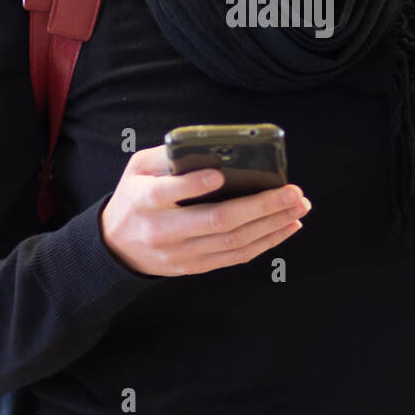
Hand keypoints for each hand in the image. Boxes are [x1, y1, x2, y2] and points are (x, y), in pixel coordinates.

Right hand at [99, 144, 309, 277]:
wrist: (116, 247)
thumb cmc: (134, 197)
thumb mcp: (137, 169)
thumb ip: (166, 156)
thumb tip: (209, 147)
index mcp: (144, 201)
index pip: (167, 193)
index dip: (194, 185)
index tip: (220, 175)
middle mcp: (162, 231)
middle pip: (216, 222)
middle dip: (260, 207)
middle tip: (292, 192)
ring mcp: (181, 254)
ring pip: (232, 243)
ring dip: (271, 225)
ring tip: (298, 208)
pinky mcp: (194, 267)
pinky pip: (235, 257)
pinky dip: (265, 242)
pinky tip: (286, 227)